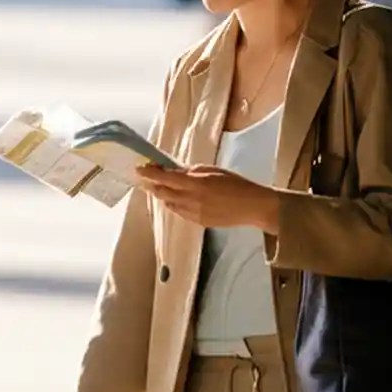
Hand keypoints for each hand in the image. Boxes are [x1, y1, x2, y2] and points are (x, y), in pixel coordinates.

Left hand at [137, 165, 280, 232]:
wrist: (252, 207)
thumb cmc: (236, 184)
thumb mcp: (214, 170)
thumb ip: (193, 171)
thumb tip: (177, 171)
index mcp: (195, 184)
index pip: (165, 178)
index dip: (149, 174)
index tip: (139, 169)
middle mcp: (190, 200)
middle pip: (162, 193)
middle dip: (153, 185)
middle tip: (147, 178)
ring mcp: (193, 213)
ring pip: (169, 204)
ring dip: (164, 195)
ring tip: (163, 187)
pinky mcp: (198, 222)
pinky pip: (180, 212)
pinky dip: (175, 204)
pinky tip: (179, 199)